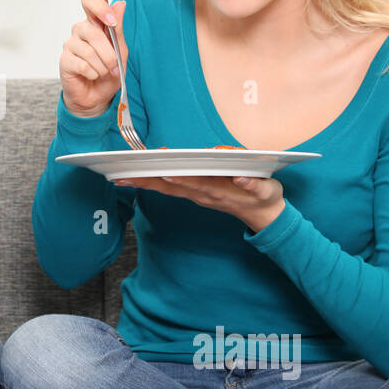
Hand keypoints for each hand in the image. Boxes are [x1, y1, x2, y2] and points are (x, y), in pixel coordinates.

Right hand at [60, 0, 128, 117]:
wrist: (98, 96)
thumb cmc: (109, 72)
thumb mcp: (121, 50)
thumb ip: (118, 28)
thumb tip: (120, 3)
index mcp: (94, 23)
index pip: (90, 0)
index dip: (100, 8)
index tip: (112, 22)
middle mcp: (80, 30)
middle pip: (93, 31)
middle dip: (109, 54)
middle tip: (114, 66)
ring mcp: (70, 44)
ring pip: (89, 51)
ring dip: (102, 67)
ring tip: (103, 73)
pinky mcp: (65, 60)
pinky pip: (83, 64)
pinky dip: (93, 73)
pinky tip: (92, 76)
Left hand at [114, 174, 285, 233]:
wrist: (264, 216)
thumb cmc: (265, 197)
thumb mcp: (266, 190)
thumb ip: (254, 184)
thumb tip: (241, 178)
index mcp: (218, 190)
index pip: (192, 182)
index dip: (175, 177)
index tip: (158, 173)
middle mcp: (203, 194)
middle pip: (170, 186)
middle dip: (147, 181)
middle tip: (123, 176)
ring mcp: (198, 195)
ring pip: (167, 188)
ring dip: (145, 182)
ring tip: (122, 177)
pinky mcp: (196, 194)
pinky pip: (170, 188)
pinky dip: (154, 183)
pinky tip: (139, 179)